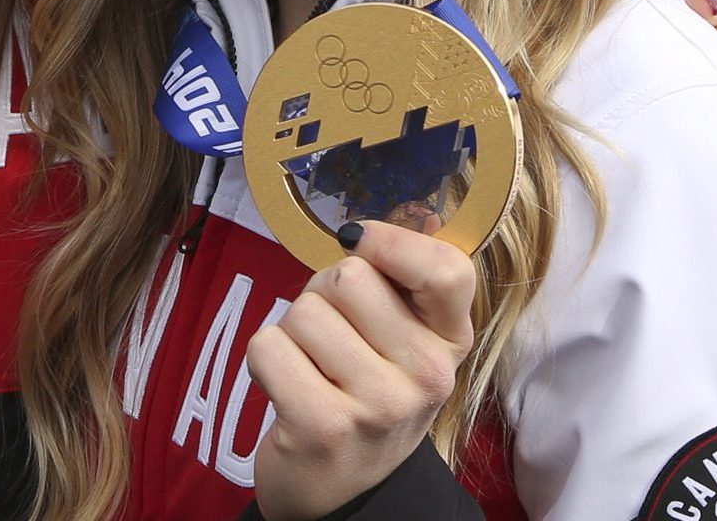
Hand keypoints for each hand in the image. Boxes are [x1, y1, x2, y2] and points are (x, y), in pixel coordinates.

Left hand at [245, 222, 478, 520]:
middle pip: (351, 277)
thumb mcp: (401, 340)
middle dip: (323, 295)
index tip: (364, 246)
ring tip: (312, 368)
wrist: (339, 488)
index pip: (447, 268)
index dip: (393, 242)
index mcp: (452, 341)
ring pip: (304, 310)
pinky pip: (268, 345)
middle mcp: (428, 375)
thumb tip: (365, 228)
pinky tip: (288, 389)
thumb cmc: (363, 392)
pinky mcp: (324, 426)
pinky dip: (264, 360)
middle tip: (331, 338)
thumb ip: (395, 282)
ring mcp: (379, 405)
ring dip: (293, 332)